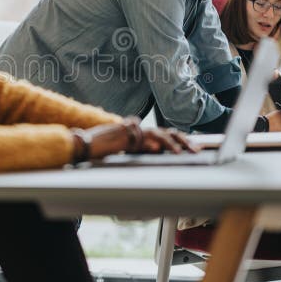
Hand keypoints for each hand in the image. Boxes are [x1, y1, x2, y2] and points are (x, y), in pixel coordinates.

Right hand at [72, 118, 198, 161]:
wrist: (84, 145)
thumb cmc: (103, 151)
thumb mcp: (128, 152)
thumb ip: (142, 148)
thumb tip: (157, 149)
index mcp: (142, 133)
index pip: (166, 134)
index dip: (181, 140)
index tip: (194, 147)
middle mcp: (139, 129)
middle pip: (166, 132)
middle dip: (183, 140)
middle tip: (197, 150)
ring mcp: (131, 130)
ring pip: (157, 133)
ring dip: (171, 143)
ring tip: (182, 153)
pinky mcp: (122, 134)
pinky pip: (140, 138)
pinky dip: (150, 143)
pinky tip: (159, 149)